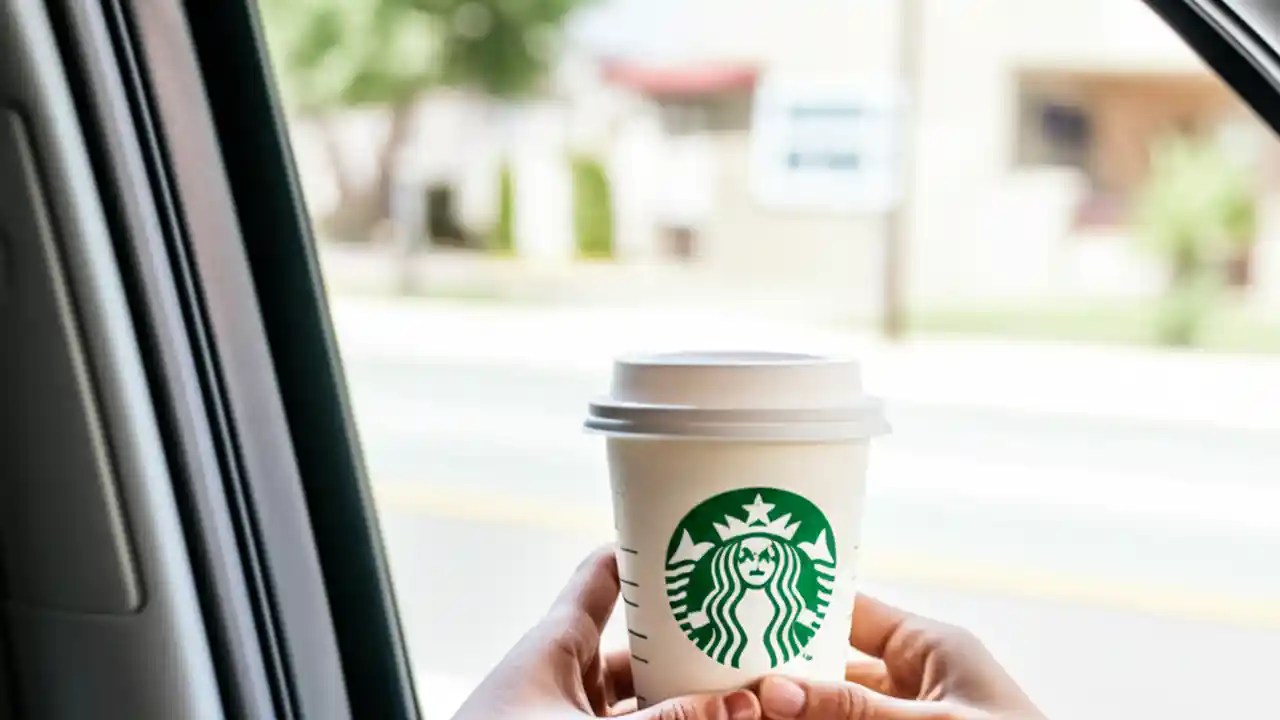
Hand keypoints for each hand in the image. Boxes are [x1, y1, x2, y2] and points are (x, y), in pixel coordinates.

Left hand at [452, 547, 762, 719]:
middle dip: (690, 637)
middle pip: (640, 641)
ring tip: (742, 687)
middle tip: (749, 627)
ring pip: (643, 695)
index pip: (605, 576)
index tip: (700, 537)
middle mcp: (566, 675)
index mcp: (556, 644)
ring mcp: (571, 715)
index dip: (647, 550)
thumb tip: (743, 704)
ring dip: (686, 693)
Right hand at [757, 595, 1042, 718]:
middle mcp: (913, 681)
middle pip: (829, 667)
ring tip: (740, 708)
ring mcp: (907, 719)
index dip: (797, 605)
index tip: (741, 604)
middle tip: (722, 673)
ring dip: (794, 708)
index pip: (849, 610)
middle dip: (781, 673)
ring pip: (834, 709)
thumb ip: (855, 710)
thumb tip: (775, 691)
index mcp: (930, 647)